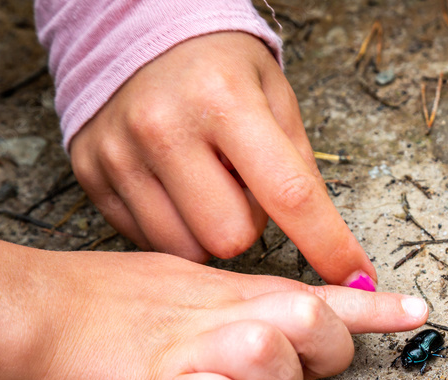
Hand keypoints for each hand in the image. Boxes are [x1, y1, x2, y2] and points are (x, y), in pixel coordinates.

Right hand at [0, 231, 426, 379]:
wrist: (36, 317)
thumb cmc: (110, 307)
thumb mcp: (192, 292)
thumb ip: (248, 305)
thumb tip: (296, 315)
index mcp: (241, 296)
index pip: (324, 299)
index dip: (376, 309)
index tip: (420, 309)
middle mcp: (231, 321)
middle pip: (318, 325)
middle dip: (318, 350)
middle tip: (277, 357)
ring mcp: (200, 358)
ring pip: (279, 361)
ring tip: (221, 379)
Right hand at [70, 31, 376, 288]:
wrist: (136, 34)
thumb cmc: (219, 69)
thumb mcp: (275, 98)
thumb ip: (300, 170)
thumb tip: (336, 251)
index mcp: (223, 100)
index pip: (288, 193)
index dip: (327, 244)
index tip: (356, 276)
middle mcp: (165, 127)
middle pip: (231, 238)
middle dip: (248, 225)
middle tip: (240, 185)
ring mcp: (121, 153)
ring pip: (189, 250)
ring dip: (209, 232)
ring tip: (205, 185)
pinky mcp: (92, 174)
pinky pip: (150, 241)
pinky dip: (173, 227)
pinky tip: (173, 187)